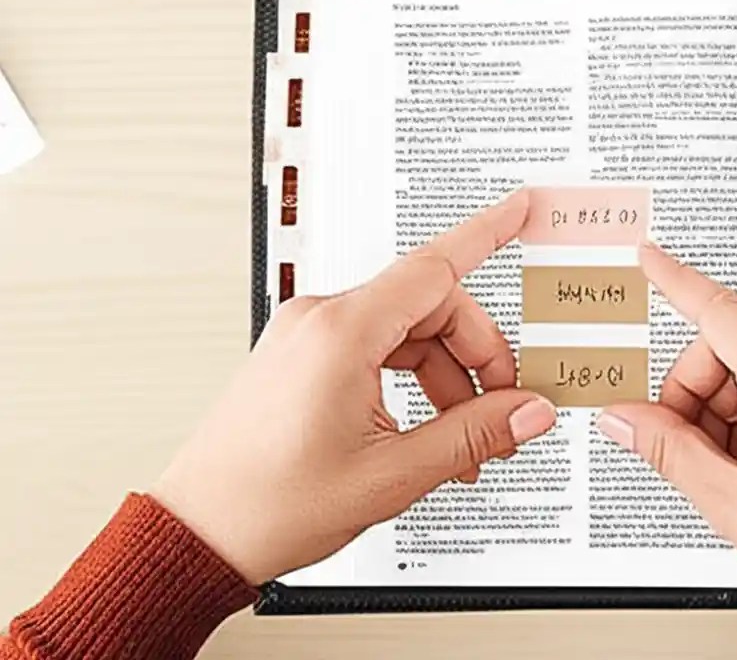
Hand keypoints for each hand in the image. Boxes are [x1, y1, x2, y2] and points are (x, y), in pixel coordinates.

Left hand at [152, 191, 556, 584]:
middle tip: (501, 413)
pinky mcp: (301, 357)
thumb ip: (473, 435)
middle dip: (477, 357)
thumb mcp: (394, 473)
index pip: (435, 266)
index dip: (488, 235)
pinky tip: (424, 431)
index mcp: (341, 334)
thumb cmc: (270, 504)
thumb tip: (527, 412)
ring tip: (462, 442)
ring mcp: (307, 337)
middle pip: (431, 307)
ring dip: (446, 379)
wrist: (202, 533)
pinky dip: (411, 383)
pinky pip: (376, 350)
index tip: (519, 209)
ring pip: (407, 333)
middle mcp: (320, 321)